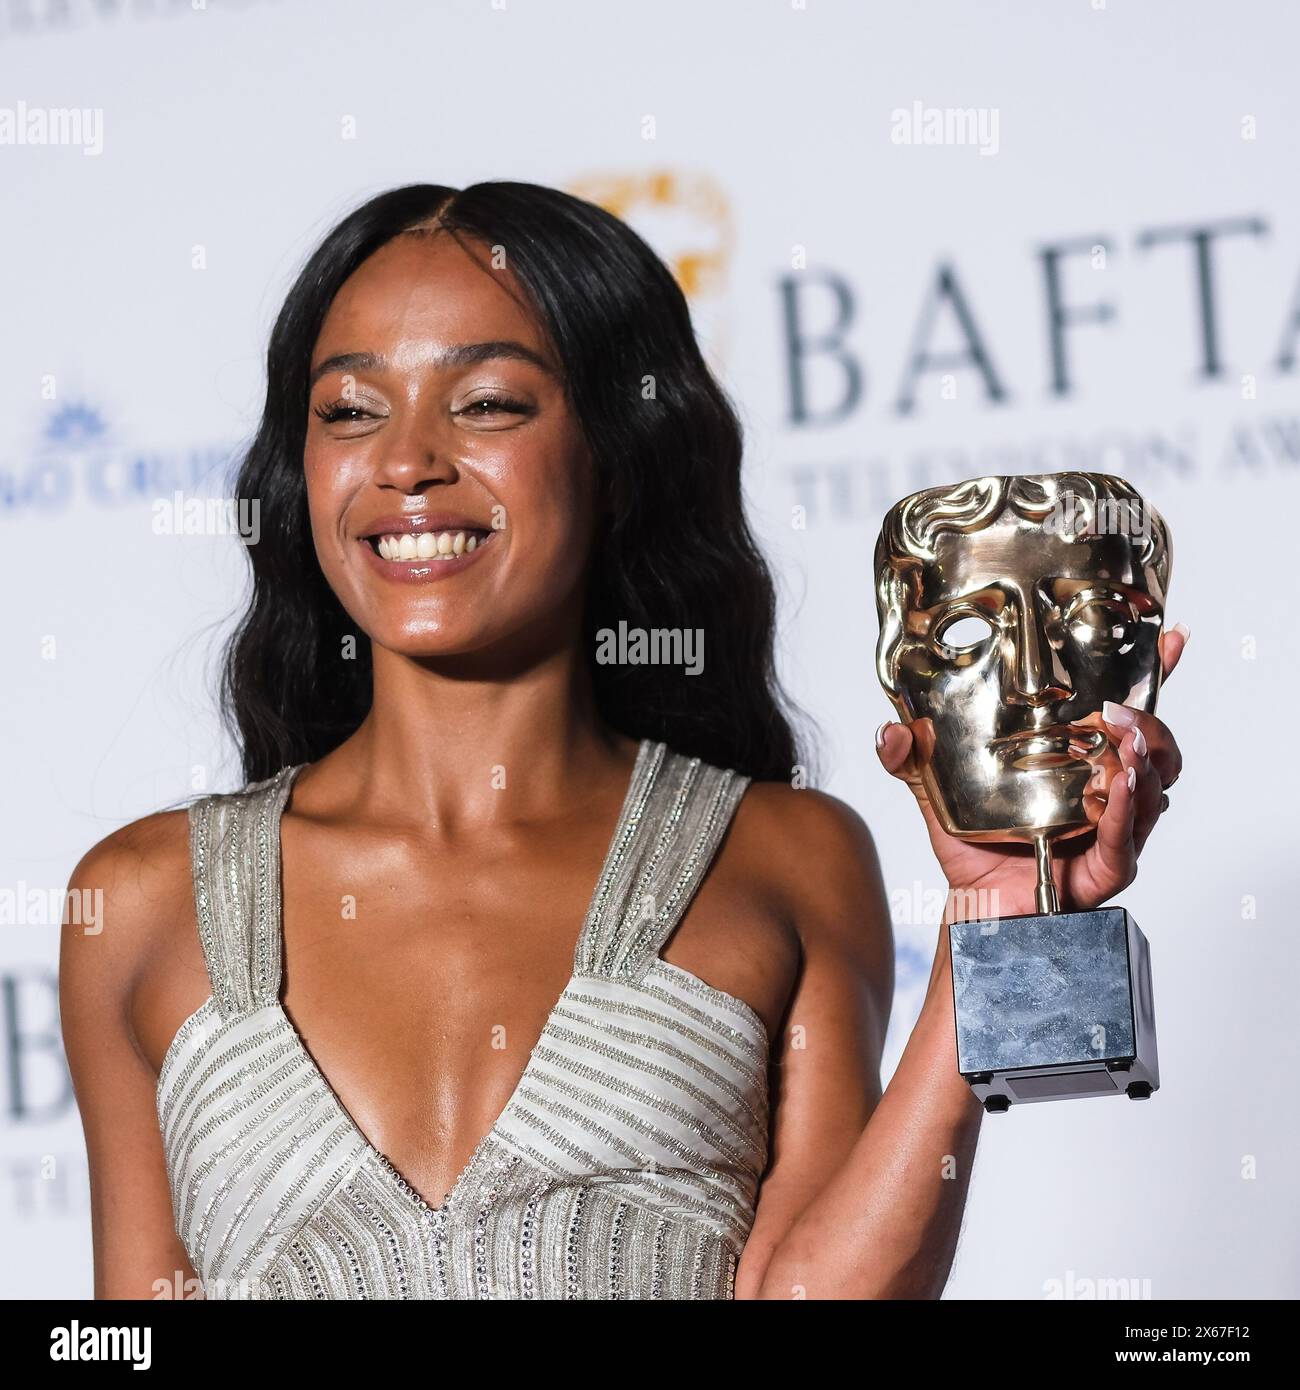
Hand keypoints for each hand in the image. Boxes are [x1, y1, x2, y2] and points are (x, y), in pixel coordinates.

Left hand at [875, 623, 1187, 913]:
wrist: (975, 910)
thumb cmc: (974, 848)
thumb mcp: (937, 792)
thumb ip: (912, 759)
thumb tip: (889, 731)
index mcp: (1078, 759)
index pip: (1124, 714)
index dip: (1153, 675)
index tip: (1169, 638)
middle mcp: (1104, 789)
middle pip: (1154, 747)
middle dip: (1148, 721)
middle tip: (1118, 709)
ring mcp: (1111, 828)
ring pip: (1152, 788)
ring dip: (1145, 760)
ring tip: (1128, 741)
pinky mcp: (1106, 868)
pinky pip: (1126, 837)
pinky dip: (1125, 809)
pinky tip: (1119, 784)